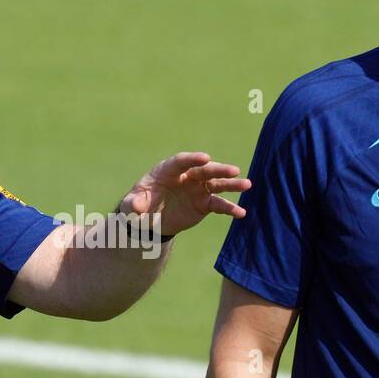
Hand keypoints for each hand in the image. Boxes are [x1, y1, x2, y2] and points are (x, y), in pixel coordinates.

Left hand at [118, 152, 251, 236]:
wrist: (150, 219)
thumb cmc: (139, 204)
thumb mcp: (131, 205)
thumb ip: (133, 204)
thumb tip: (136, 208)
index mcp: (167, 170)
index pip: (181, 161)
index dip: (193, 159)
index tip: (205, 158)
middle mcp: (186, 176)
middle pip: (204, 170)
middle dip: (219, 169)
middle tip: (234, 170)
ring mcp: (197, 189)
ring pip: (217, 184)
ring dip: (232, 185)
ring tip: (247, 185)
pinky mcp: (204, 204)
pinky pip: (219, 205)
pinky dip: (229, 208)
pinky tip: (241, 213)